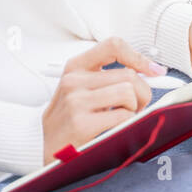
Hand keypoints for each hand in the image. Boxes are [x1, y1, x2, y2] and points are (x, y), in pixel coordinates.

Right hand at [41, 36, 164, 165]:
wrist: (38, 146)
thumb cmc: (66, 119)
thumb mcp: (79, 90)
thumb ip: (107, 79)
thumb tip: (149, 73)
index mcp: (75, 67)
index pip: (113, 45)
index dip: (138, 56)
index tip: (153, 70)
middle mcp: (74, 81)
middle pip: (129, 74)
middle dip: (142, 92)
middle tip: (137, 106)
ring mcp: (76, 101)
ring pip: (128, 93)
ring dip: (134, 108)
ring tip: (122, 117)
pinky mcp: (81, 123)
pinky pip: (123, 116)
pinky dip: (127, 123)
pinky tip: (114, 128)